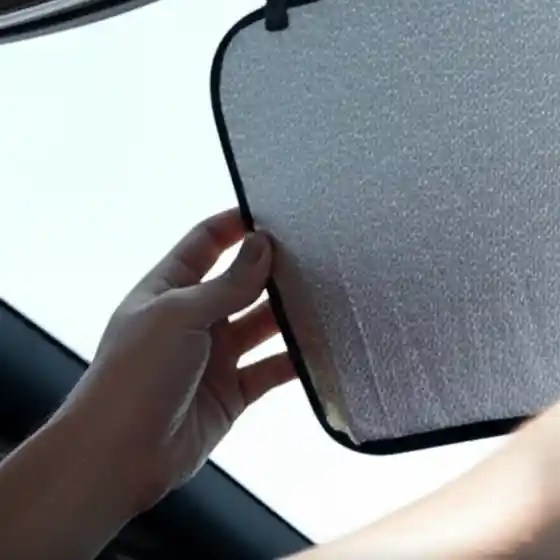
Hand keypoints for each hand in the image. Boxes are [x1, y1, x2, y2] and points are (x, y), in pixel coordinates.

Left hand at [67, 209, 296, 512]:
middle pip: (241, 284)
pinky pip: (272, 369)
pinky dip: (297, 360)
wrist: (119, 457)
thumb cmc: (136, 375)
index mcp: (167, 291)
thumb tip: (263, 245)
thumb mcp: (179, 316)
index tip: (277, 212)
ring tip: (331, 296)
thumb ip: (228, 284)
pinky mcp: (233, 393)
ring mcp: (214, 358)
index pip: (204, 244)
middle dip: (275, 269)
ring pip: (262, 326)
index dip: (236, 226)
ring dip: (291, 314)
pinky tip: (324, 348)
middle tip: (319, 254)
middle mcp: (192, 320)